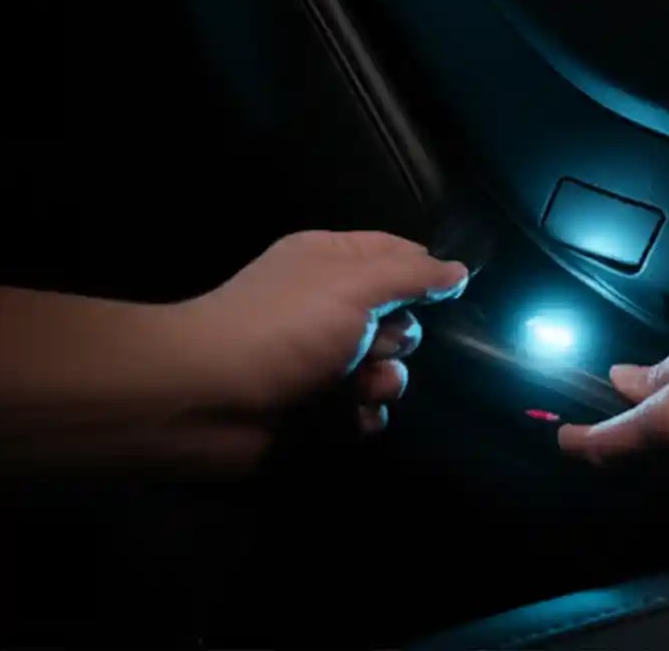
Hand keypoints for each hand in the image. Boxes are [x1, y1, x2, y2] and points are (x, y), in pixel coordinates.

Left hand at [179, 230, 467, 430]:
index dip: (423, 272)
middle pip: (401, 316)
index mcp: (332, 262)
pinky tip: (346, 415)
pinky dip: (363, 415)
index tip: (440, 292)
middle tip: (367, 341)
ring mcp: (323, 358)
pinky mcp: (319, 406)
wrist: (209, 397)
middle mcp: (329, 306)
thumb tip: (460, 270)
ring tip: (355, 385)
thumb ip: (414, 275)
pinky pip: (369, 410)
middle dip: (397, 335)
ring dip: (382, 380)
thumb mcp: (354, 284)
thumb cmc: (284, 327)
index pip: (397, 254)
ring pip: (389, 367)